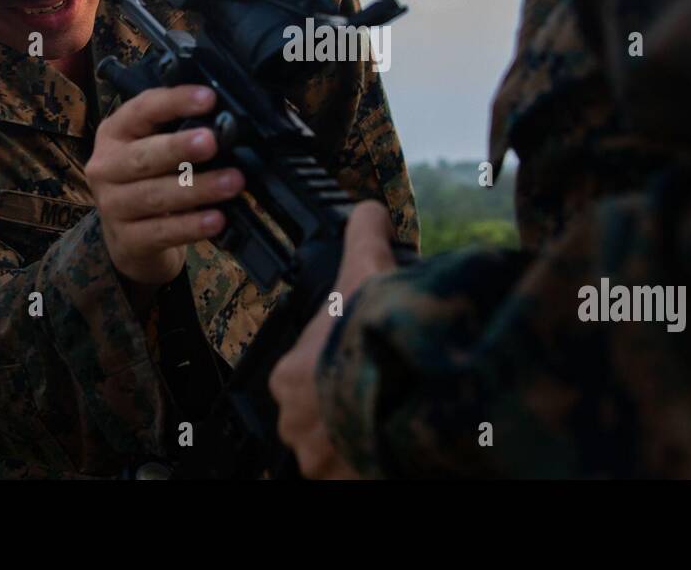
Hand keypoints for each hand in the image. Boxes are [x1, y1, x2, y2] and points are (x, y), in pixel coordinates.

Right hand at [84, 85, 244, 285]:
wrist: (132, 240)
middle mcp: (106, 167)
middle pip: (143, 156)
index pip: (142, 110)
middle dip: (179, 148)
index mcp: (115, 133)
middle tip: (211, 142)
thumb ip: (182, 129)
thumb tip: (228, 118)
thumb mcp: (157, 149)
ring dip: (197, 188)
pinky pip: (162, 231)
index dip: (174, 102)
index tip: (208, 98)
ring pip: (155, 195)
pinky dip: (191, 226)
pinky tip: (216, 219)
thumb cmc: (152, 180)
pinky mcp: (127, 240)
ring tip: (232, 182)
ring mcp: (112, 206)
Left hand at [268, 200, 397, 478]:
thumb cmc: (371, 331)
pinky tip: (400, 443)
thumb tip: (369, 210)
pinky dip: (378, 461)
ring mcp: (320, 460)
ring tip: (393, 417)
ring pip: (339, 450)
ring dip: (361, 438)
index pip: (305, 375)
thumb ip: (363, 237)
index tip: (361, 360)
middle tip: (380, 390)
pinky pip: (361, 473)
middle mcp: (295, 424)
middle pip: (320, 417)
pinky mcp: (350, 481)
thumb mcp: (366, 270)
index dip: (336, 365)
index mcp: (288, 377)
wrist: (402, 383)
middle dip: (346, 407)